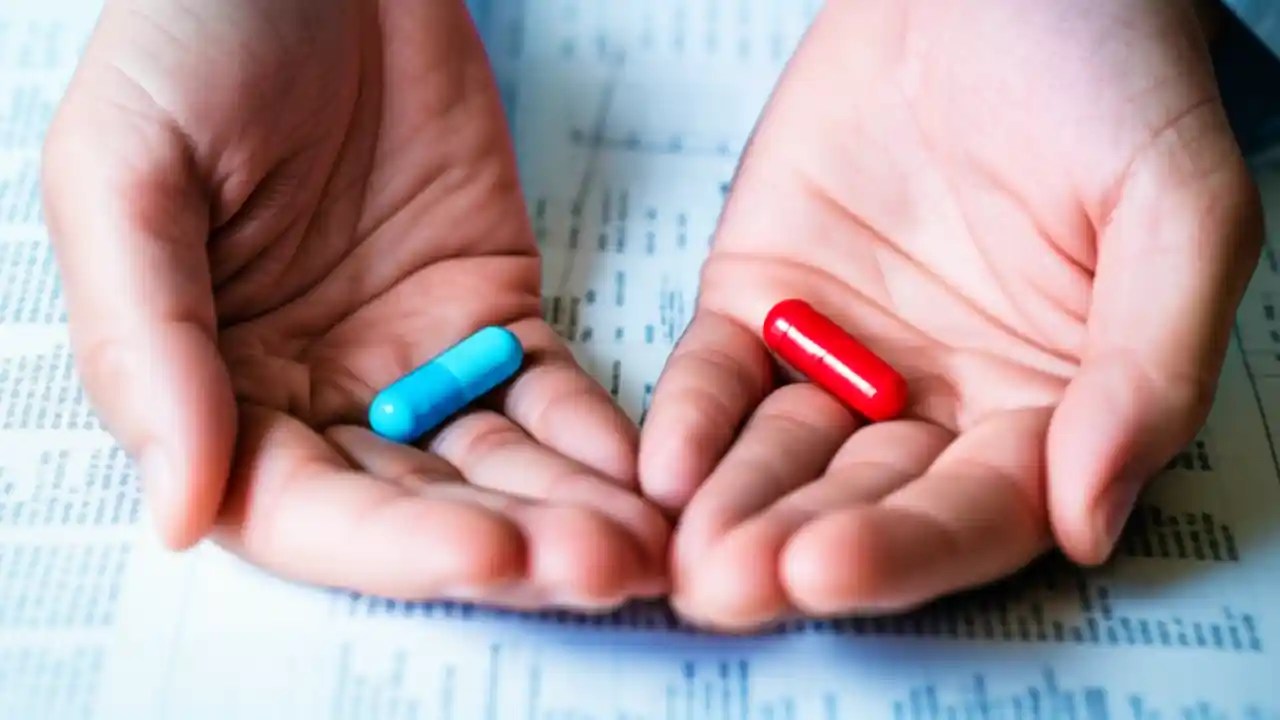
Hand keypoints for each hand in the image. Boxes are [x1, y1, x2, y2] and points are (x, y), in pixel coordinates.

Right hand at [43, 0, 667, 608]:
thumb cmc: (193, 42)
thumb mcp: (128, 173)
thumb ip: (148, 343)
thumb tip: (180, 512)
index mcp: (213, 385)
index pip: (299, 509)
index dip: (392, 546)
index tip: (485, 552)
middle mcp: (316, 396)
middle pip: (417, 507)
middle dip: (511, 545)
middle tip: (600, 566)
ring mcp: (415, 361)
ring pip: (497, 466)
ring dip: (570, 512)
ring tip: (643, 545)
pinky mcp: (496, 314)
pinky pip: (553, 395)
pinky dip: (599, 438)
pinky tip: (645, 474)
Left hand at [639, 0, 1261, 629]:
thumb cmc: (1107, 74)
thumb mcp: (1174, 209)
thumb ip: (1146, 367)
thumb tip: (1090, 520)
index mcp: (1049, 405)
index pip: (979, 508)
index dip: (911, 547)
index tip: (837, 569)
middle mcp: (940, 401)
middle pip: (869, 500)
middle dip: (802, 547)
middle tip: (736, 586)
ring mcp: (841, 356)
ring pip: (784, 456)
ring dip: (737, 506)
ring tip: (693, 554)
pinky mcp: (761, 302)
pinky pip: (720, 375)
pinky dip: (693, 418)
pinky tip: (665, 466)